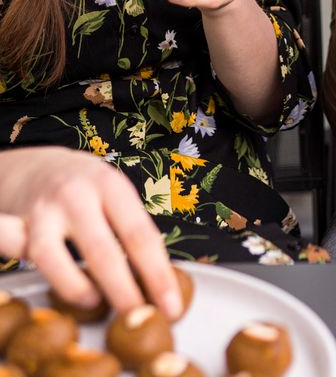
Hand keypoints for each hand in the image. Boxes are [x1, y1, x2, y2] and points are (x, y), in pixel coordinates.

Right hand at [0, 147, 182, 317]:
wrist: (35, 164)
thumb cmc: (85, 187)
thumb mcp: (114, 194)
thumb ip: (128, 230)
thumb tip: (157, 285)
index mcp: (111, 186)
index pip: (140, 235)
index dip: (157, 275)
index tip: (170, 306)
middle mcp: (77, 195)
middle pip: (102, 250)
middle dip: (123, 292)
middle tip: (137, 319)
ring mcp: (43, 210)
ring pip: (53, 257)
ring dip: (76, 287)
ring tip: (94, 302)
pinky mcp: (15, 224)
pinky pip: (12, 246)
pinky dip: (18, 261)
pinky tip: (38, 284)